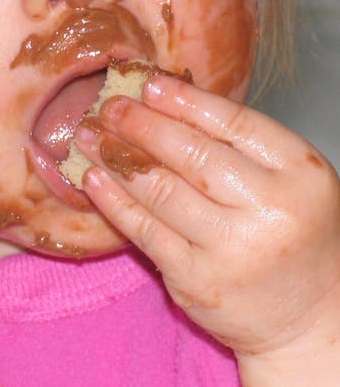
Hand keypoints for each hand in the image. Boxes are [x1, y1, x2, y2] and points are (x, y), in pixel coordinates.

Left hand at [75, 75, 339, 381]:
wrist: (310, 315)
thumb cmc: (290, 227)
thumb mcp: (284, 175)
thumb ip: (236, 142)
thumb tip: (161, 98)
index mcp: (297, 172)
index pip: (233, 123)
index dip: (184, 100)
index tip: (148, 83)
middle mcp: (268, 210)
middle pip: (191, 155)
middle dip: (142, 125)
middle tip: (109, 105)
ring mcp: (229, 249)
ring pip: (160, 191)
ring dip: (116, 158)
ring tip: (88, 135)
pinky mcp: (195, 280)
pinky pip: (144, 231)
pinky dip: (113, 200)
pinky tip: (92, 177)